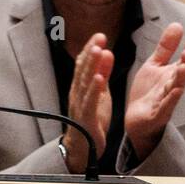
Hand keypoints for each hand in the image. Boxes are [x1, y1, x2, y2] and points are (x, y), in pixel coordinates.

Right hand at [61, 33, 113, 173]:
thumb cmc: (91, 121)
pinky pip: (90, 102)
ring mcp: (80, 106)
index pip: (83, 65)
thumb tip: (107, 53)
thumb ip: (103, 74)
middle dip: (91, 53)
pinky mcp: (85, 118)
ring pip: (85, 83)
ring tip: (99, 51)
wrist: (83, 148)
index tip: (99, 35)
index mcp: (80, 88)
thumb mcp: (99, 94)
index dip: (90, 50)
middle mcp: (77, 94)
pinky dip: (94, 90)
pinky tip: (99, 78)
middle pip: (83, 71)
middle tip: (100, 37)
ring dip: (92, 67)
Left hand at [125, 23, 184, 160]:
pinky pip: (165, 108)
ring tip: (182, 67)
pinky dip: (171, 100)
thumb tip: (177, 24)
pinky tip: (175, 91)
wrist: (135, 121)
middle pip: (184, 74)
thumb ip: (165, 48)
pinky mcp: (156, 116)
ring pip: (176, 90)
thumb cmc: (147, 93)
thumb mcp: (154, 66)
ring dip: (180, 78)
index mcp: (173, 75)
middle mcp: (173, 87)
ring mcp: (166, 102)